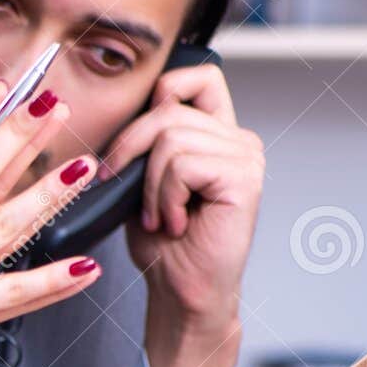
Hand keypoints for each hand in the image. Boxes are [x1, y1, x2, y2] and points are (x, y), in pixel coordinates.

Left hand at [104, 61, 261, 366]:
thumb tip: (120, 113)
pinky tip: (175, 222)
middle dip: (129, 150)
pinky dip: (164, 196)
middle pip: (167, 108)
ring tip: (161, 215)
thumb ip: (144, 141)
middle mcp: (237, 138)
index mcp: (214, 132)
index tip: (129, 145)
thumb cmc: (163, 243)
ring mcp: (245, 156)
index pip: (195, 76)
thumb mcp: (139, 181)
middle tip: (126, 191)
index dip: (158, 94)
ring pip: (170, 136)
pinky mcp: (244, 177)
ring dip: (149, 184)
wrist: (181, 289)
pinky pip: (182, 163)